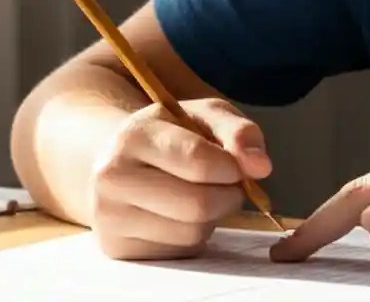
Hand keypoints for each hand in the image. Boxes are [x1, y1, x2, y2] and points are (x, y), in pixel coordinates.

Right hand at [89, 98, 271, 259]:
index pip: (198, 160)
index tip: (238, 167)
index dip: (232, 168)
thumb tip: (260, 166)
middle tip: (229, 186)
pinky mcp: (117, 248)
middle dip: (228, 197)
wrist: (117, 161)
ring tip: (201, 196)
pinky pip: (179, 252)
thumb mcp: (204, 117)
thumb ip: (239, 131)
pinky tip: (180, 216)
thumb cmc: (170, 136)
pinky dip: (193, 237)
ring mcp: (109, 217)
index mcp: (134, 134)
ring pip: (191, 233)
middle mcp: (112, 177)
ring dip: (212, 219)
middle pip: (197, 204)